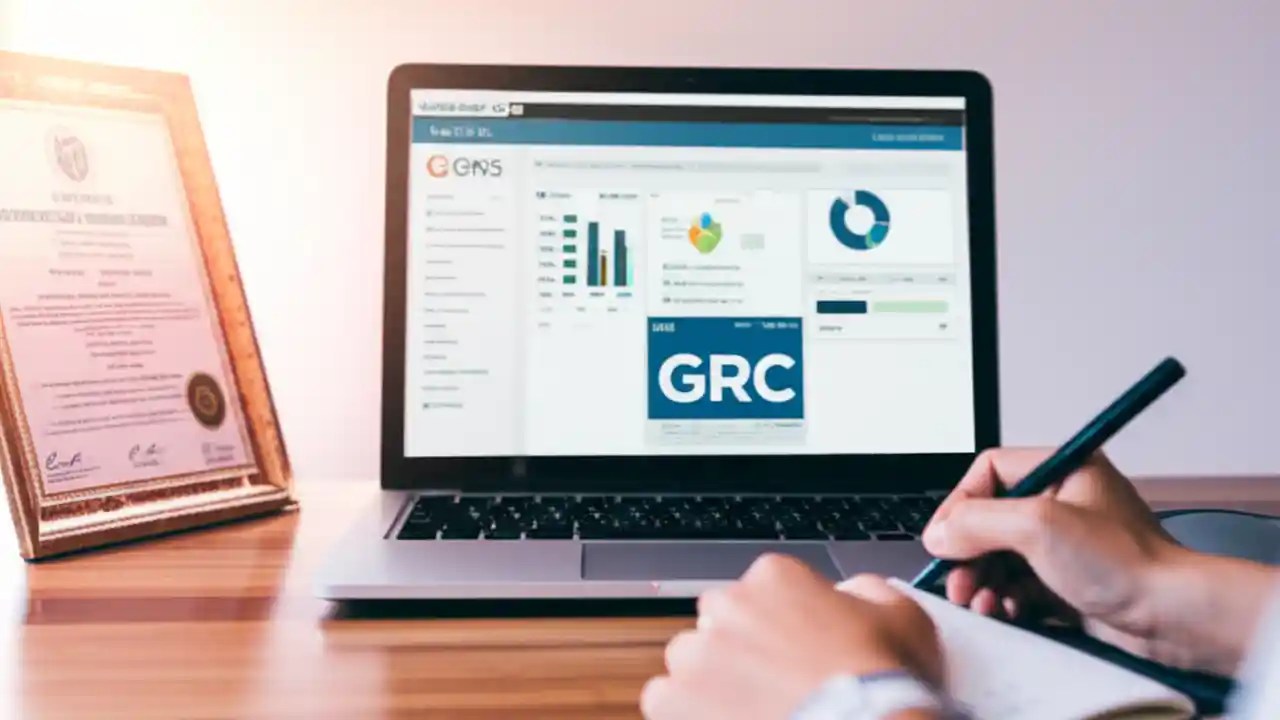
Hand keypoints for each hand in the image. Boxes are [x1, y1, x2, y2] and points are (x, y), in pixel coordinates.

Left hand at [641, 555, 941, 719]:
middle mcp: (727, 608)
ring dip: (715, 683)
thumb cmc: (880, 688)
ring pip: (692, 663)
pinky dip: (693, 714)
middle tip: (779, 685)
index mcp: (775, 578)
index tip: (799, 649)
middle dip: (745, 649)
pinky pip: (668, 704)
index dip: (786, 622)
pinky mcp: (672, 702)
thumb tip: (860, 591)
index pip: (766, 588)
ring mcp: (696, 657)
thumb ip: (871, 592)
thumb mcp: (904, 618)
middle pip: (723, 622)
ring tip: (755, 711)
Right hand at [924, 447, 1276, 673]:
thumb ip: (978, 521)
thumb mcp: (1040, 526)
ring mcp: (1064, 545)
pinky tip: (1004, 611)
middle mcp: (1061, 503)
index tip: (944, 535)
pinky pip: (1016, 586)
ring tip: (979, 601)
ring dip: (980, 581)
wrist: (1173, 617)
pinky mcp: (1066, 582)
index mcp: (1060, 470)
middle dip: (967, 552)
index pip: (988, 472)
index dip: (960, 502)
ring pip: (998, 557)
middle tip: (956, 578)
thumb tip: (939, 532)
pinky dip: (1002, 600)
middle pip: (988, 519)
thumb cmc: (1129, 563)